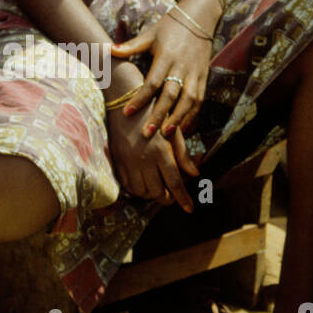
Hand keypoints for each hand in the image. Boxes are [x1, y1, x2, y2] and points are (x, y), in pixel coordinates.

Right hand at [107, 92, 199, 210]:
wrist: (125, 103)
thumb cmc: (154, 115)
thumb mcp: (172, 132)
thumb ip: (183, 155)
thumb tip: (195, 174)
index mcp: (161, 152)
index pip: (174, 183)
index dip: (183, 199)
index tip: (189, 209)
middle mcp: (144, 160)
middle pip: (157, 192)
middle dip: (167, 198)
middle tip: (172, 195)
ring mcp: (129, 162)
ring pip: (142, 192)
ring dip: (151, 194)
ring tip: (158, 188)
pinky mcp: (118, 162)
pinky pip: (127, 185)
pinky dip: (137, 189)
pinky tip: (143, 183)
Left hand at [110, 10, 212, 138]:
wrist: (199, 19)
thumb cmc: (169, 27)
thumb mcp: (149, 35)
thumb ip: (130, 46)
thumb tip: (108, 50)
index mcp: (166, 56)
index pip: (153, 82)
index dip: (140, 98)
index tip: (127, 112)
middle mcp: (182, 67)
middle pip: (171, 95)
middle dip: (159, 115)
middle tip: (146, 134)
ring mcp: (195, 74)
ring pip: (188, 101)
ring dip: (178, 119)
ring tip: (166, 136)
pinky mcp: (204, 79)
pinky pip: (199, 101)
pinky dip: (191, 117)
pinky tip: (181, 130)